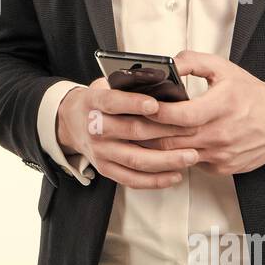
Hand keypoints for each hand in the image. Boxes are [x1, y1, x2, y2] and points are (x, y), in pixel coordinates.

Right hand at [54, 77, 198, 188]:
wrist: (71, 123)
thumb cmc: (99, 102)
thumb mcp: (105, 85)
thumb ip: (127, 85)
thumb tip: (163, 84)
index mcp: (94, 102)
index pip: (113, 102)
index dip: (134, 104)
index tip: (156, 104)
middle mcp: (95, 129)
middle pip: (132, 132)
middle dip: (166, 132)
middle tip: (193, 130)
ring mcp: (100, 152)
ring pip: (136, 160)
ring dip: (166, 160)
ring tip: (190, 156)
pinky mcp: (105, 169)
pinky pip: (132, 180)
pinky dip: (155, 180)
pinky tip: (175, 175)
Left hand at [142, 50, 264, 175]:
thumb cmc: (252, 94)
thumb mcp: (224, 69)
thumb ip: (193, 61)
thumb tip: (168, 63)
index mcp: (222, 106)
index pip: (180, 115)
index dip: (156, 112)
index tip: (141, 106)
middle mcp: (221, 134)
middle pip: (172, 139)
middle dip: (146, 132)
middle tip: (128, 123)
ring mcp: (221, 154)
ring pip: (177, 155)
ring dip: (156, 146)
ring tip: (140, 134)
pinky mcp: (223, 168)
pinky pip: (191, 163)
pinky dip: (177, 154)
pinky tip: (167, 144)